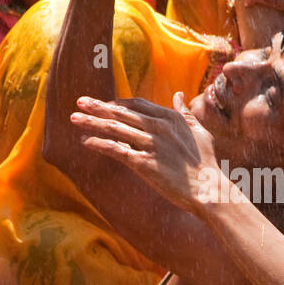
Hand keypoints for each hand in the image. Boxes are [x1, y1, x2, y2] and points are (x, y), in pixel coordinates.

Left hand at [71, 93, 221, 213]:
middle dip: (98, 106)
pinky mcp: (144, 163)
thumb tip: (178, 94)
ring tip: (74, 118)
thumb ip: (185, 112)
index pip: (137, 104)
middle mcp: (159, 127)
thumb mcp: (199, 132)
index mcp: (170, 118)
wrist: (209, 189)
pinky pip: (116, 150)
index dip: (118, 103)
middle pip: (122, 112)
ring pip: (115, 129)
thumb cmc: (206, 163)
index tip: (104, 103)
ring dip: (92, 122)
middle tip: (79, 101)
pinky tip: (86, 141)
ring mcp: (151, 145)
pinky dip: (99, 144)